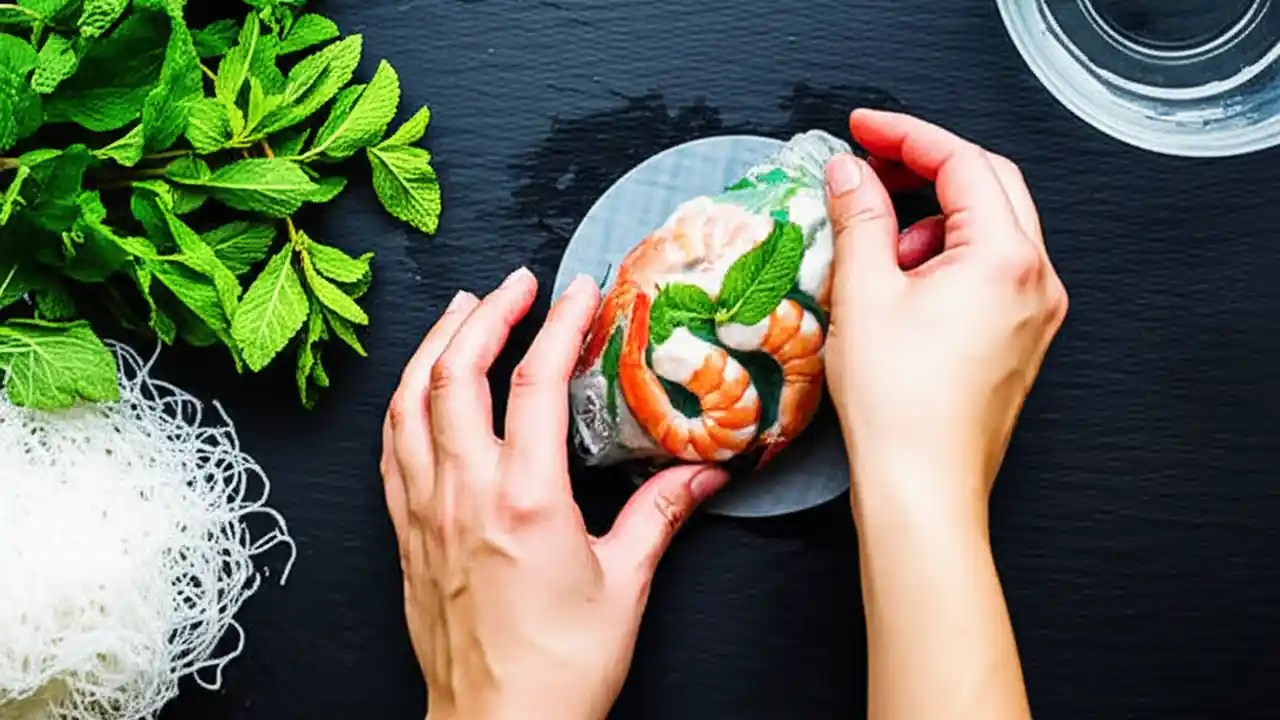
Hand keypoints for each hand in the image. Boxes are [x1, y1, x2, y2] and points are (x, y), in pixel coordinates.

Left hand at [380, 268, 729, 719]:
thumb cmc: (560, 669)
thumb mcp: (624, 584)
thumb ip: (660, 515)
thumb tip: (701, 473)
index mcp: (524, 500)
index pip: (532, 383)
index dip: (557, 324)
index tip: (580, 292)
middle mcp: (463, 494)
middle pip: (455, 373)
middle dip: (484, 313)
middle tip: (515, 283)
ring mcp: (425, 512)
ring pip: (408, 401)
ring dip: (433, 345)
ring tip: (459, 311)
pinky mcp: (405, 535)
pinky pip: (390, 447)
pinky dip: (403, 402)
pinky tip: (419, 389)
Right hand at [824, 109, 1068, 517]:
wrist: (923, 489)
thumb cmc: (898, 407)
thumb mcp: (864, 295)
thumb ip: (860, 218)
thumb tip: (850, 173)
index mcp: (1005, 257)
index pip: (962, 162)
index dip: (905, 135)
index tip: (862, 129)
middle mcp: (1037, 279)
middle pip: (990, 184)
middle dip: (927, 166)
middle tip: (870, 166)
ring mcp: (1037, 312)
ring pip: (993, 228)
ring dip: (935, 216)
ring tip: (880, 247)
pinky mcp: (1022, 338)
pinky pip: (993, 271)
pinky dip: (949, 257)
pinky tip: (903, 286)